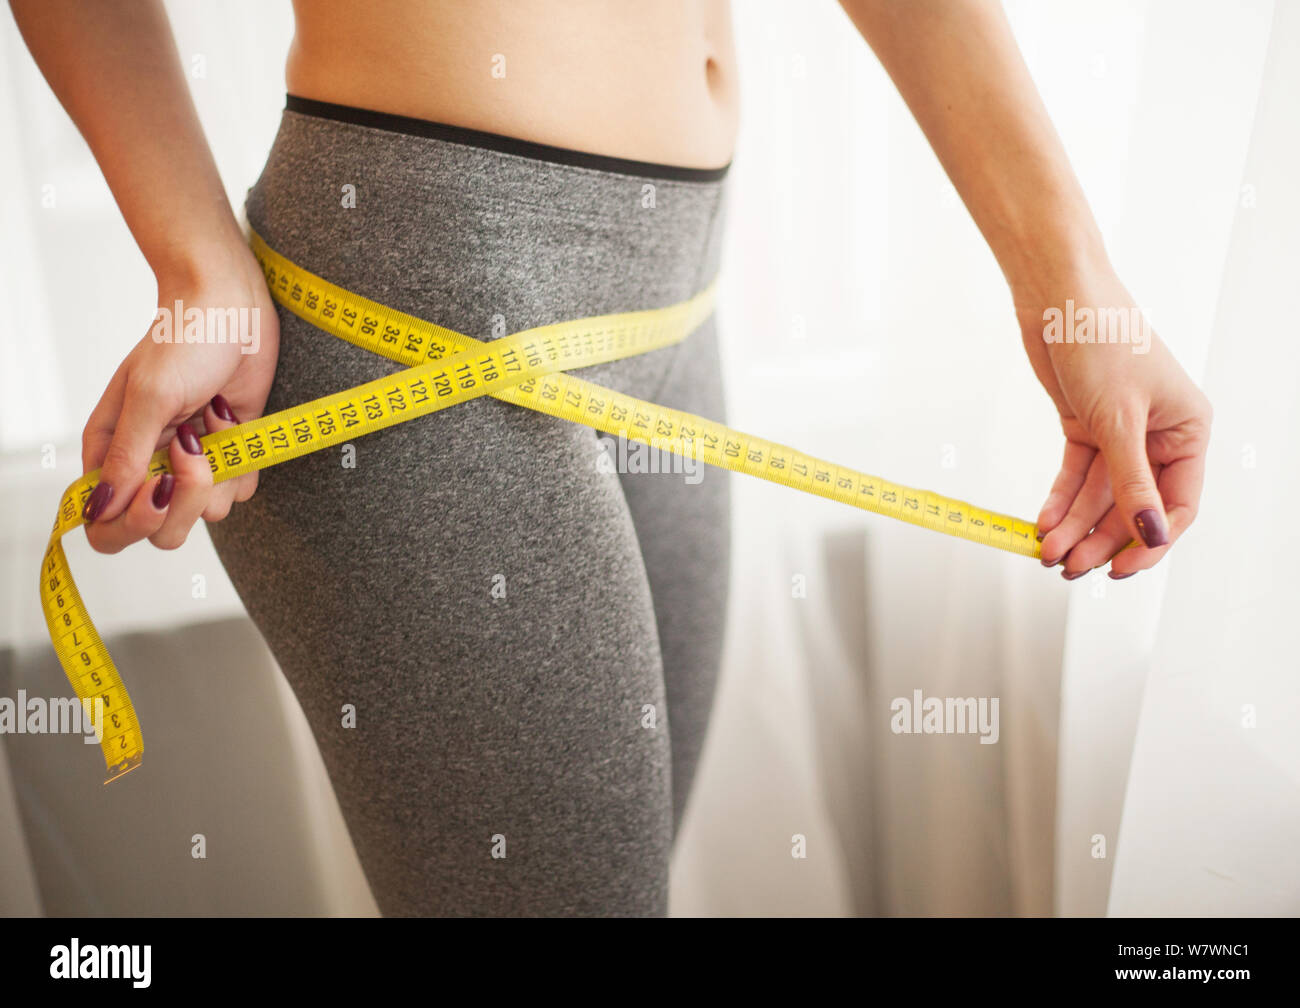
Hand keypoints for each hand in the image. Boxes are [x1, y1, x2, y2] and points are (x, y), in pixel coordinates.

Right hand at [79, 240, 278, 552]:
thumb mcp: (151, 396)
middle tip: (195, 449)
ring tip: (214, 419)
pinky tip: (234, 418)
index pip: (107, 525)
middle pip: (161, 529)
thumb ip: (129, 457)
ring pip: (205, 514)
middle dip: (185, 498)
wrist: (236, 310)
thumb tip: (103, 510)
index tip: (158, 484)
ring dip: (219, 469)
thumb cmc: (185, 340)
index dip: (133, 520)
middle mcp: (149, 463)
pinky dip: (245, 460)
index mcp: (112, 451)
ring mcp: (191, 463)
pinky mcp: (230, 455)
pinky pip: (238, 491)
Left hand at [1014, 265, 1211, 578]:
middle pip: (1132, 506)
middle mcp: (1159, 435)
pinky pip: (1076, 475)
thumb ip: (1131, 482)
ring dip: (1074, 526)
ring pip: (1100, 495)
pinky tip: (1044, 523)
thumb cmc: (1102, 340)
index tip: (1120, 570)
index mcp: (1188, 430)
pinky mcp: (1085, 425)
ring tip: (1048, 553)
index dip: (1151, 541)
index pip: (1178, 503)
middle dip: (1101, 539)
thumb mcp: (1118, 419)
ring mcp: (1119, 432)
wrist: (1057, 297)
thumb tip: (1150, 535)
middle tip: (1070, 566)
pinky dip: (1060, 500)